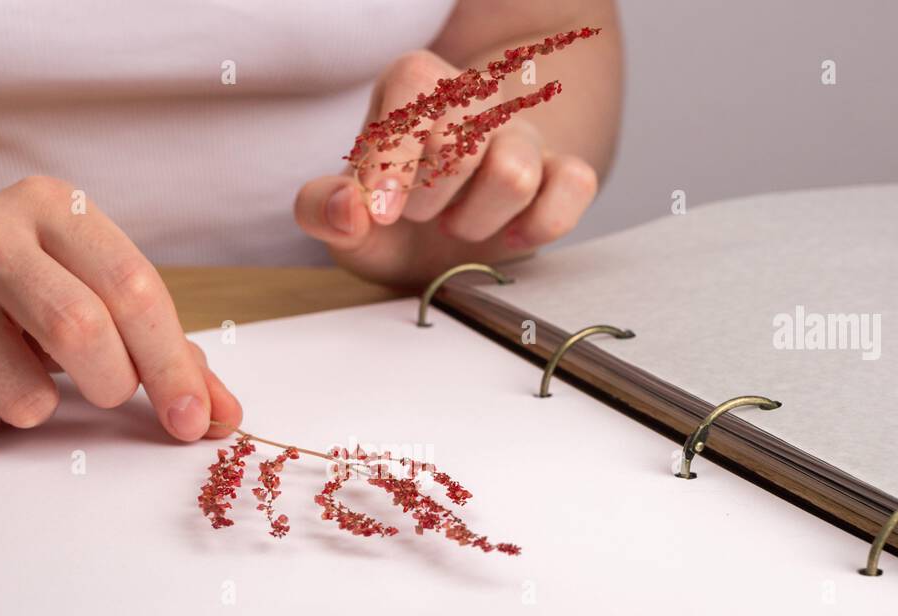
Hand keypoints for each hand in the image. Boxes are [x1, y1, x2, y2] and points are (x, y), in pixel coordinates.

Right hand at [0, 176, 240, 449]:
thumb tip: (222, 415)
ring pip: (23, 398)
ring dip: (37, 409)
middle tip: (107, 389)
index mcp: (53, 206)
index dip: (172, 366)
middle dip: (112, 385)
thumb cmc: (18, 287)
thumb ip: (164, 349)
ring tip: (14, 370)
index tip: (195, 420)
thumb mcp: (90, 289)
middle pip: (80, 331)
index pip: (133, 289)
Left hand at [295, 50, 598, 287]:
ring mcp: (522, 135)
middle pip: (464, 137)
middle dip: (430, 198)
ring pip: (514, 172)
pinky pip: (574, 185)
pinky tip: (506, 238)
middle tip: (417, 214)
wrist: (435, 248)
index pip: (417, 85)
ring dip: (475, 220)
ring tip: (455, 224)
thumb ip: (323, 209)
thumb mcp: (343, 220)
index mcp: (414, 88)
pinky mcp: (561, 172)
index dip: (398, 153)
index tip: (382, 212)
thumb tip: (349, 207)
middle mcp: (473, 100)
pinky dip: (538, 225)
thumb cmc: (390, 221)